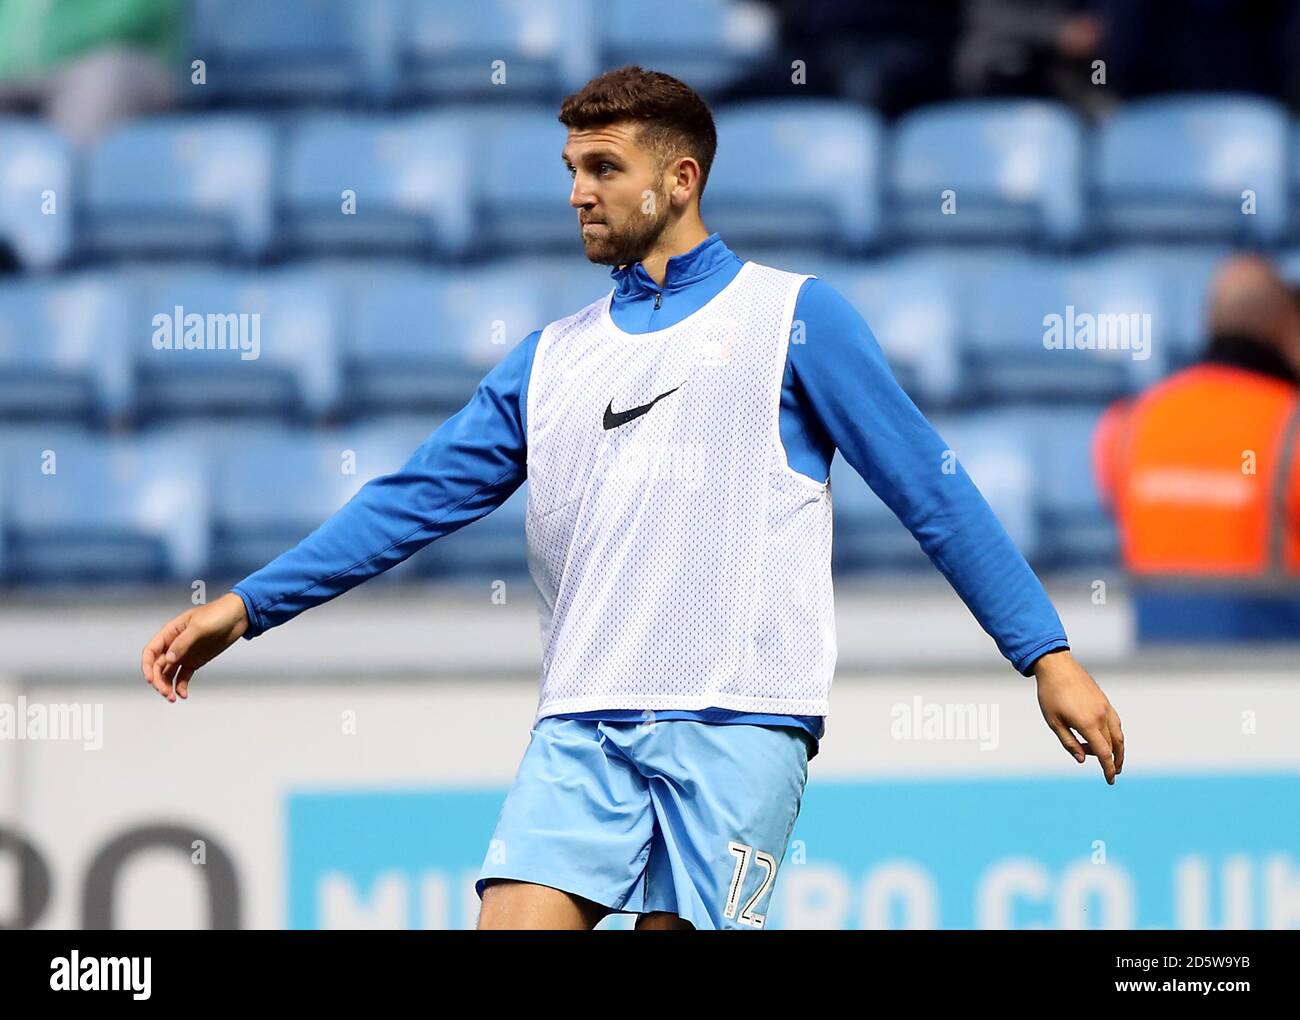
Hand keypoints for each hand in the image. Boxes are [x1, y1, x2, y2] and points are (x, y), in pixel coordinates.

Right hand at [141, 592, 248, 701]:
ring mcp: (184, 654)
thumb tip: (169, 659)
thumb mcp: (199, 626)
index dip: (147, 666)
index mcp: (170, 632)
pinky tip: (183, 694)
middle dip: (159, 681)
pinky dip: (181, 686)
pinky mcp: (195, 661)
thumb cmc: (218, 614)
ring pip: (168, 673)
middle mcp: (174, 644)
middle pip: (158, 666)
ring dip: (167, 686)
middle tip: (166, 693)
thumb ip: (183, 643)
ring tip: (173, 698)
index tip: (150, 679)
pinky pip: (183, 676)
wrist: (238, 616)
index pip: (151, 651)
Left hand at [1033, 649, 1123, 783]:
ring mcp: (1105, 707)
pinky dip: (1115, 735)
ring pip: (1118, 734)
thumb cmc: (1050, 694)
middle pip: (1112, 745)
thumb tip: (1082, 759)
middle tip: (1109, 771)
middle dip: (1111, 760)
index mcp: (1087, 723)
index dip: (1108, 769)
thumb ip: (1069, 743)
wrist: (1057, 666)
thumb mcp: (1053, 722)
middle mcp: (1101, 716)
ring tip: (1114, 759)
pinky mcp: (1105, 700)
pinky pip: (1115, 722)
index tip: (1110, 780)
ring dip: (1118, 749)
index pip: (1104, 753)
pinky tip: (1108, 738)